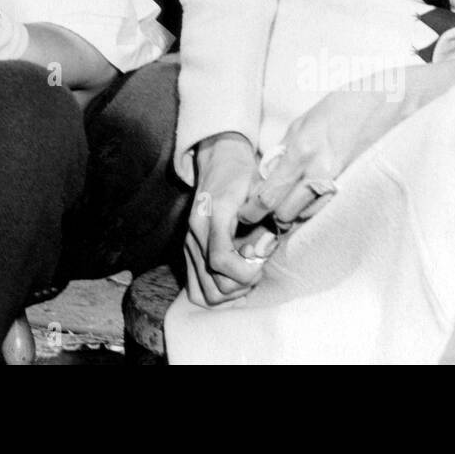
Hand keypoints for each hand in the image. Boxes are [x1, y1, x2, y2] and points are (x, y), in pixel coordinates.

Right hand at [185, 132, 269, 307]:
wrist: (218, 160)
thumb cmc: (242, 175)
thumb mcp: (259, 187)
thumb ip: (265, 216)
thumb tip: (265, 248)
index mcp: (213, 215)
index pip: (220, 260)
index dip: (246, 271)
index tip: (261, 260)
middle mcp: (195, 232)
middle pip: (215, 285)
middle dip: (243, 283)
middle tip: (257, 265)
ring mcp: (189, 244)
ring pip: (206, 294)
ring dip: (232, 292)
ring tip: (247, 273)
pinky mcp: (188, 252)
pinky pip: (196, 290)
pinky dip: (216, 293)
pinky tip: (233, 278)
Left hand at [241, 57, 454, 227]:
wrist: (390, 101)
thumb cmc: (344, 106)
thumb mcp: (304, 122)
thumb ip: (284, 150)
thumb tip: (268, 175)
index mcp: (301, 150)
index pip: (268, 194)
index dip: (252, 210)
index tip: (245, 215)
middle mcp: (319, 171)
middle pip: (285, 213)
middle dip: (273, 215)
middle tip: (266, 213)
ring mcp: (341, 183)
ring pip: (308, 217)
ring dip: (297, 214)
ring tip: (295, 203)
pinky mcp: (357, 189)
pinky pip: (329, 211)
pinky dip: (319, 210)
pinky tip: (317, 200)